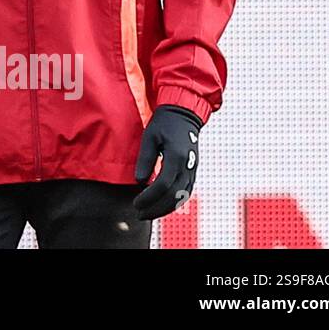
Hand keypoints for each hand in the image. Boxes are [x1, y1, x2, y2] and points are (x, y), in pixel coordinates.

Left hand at [133, 105, 201, 220]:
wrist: (183, 114)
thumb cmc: (163, 123)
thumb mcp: (149, 136)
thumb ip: (145, 159)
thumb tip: (139, 181)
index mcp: (177, 157)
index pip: (163, 185)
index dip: (149, 197)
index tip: (136, 204)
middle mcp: (188, 166)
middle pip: (173, 196)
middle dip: (156, 208)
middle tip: (139, 214)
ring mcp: (192, 170)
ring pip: (181, 197)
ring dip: (165, 208)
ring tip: (148, 214)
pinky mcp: (192, 171)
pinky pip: (185, 192)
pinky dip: (174, 202)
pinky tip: (161, 206)